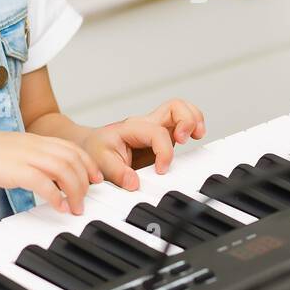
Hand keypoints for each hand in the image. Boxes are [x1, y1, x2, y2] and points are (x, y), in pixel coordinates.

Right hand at [0, 129, 101, 214]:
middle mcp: (32, 145)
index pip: (71, 147)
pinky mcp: (14, 170)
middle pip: (73, 158)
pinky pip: (44, 182)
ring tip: (76, 208)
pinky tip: (59, 207)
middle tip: (87, 199)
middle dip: (86, 180)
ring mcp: (24, 156)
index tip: (94, 178)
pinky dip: (57, 196)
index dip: (87, 163)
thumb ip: (25, 159)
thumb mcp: (6, 152)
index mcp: (32, 139)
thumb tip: (37, 176)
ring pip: (64, 169)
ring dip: (76, 191)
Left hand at [83, 97, 205, 189]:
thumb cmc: (96, 149)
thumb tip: (134, 183)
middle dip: (187, 121)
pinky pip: (182, 121)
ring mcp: (157, 128)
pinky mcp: (163, 136)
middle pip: (175, 107)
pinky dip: (192, 125)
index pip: (158, 133)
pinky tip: (194, 136)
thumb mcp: (100, 161)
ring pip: (182, 110)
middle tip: (185, 140)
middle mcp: (147, 124)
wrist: (92, 145)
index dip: (164, 152)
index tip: (161, 170)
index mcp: (133, 128)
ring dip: (193, 120)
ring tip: (197, 135)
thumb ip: (117, 173)